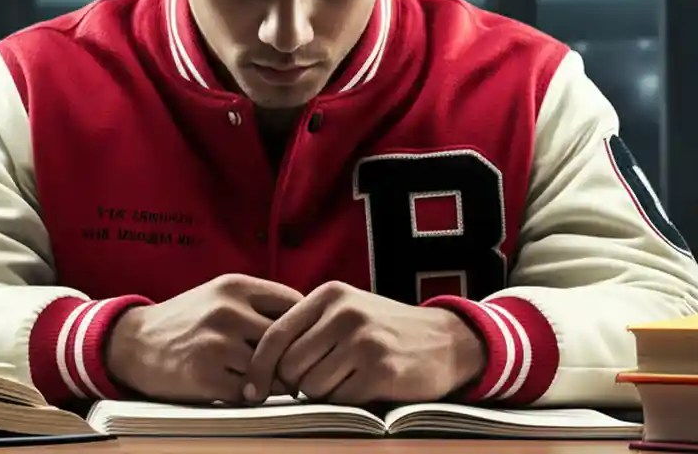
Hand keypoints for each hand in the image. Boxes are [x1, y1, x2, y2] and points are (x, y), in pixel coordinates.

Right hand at [104, 273, 302, 403]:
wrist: (133, 342)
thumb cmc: (186, 321)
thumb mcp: (220, 296)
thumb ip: (259, 304)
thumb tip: (309, 323)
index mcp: (236, 286)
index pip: (294, 304)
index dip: (303, 326)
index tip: (302, 340)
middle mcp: (227, 310)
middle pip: (285, 339)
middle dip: (290, 358)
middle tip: (291, 370)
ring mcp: (215, 342)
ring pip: (270, 368)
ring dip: (271, 380)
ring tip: (263, 381)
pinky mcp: (204, 375)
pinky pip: (247, 392)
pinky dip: (248, 395)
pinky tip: (238, 389)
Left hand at [242, 281, 484, 404]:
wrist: (446, 341)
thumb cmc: (384, 331)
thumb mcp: (345, 311)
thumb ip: (306, 327)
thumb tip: (257, 364)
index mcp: (329, 295)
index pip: (274, 336)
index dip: (258, 368)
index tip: (251, 391)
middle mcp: (344, 313)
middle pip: (289, 366)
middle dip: (296, 384)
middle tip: (319, 381)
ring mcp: (363, 340)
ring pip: (311, 386)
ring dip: (322, 394)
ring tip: (346, 380)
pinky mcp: (381, 369)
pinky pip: (340, 399)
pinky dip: (346, 402)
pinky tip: (365, 387)